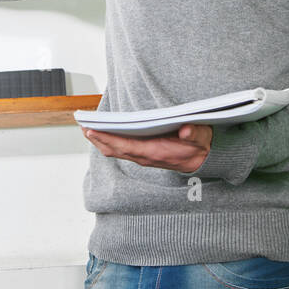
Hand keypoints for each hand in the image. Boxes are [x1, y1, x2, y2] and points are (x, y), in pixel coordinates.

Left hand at [82, 124, 212, 172]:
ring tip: (87, 128)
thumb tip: (185, 130)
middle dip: (98, 139)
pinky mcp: (144, 155)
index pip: (126, 146)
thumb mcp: (202, 138)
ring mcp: (144, 157)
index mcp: (156, 152)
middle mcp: (146, 157)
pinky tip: (103, 134)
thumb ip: (194, 133)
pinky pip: (122, 150)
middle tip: (81, 126)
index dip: (107, 139)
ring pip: (116, 151)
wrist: (206, 162)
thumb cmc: (201, 147)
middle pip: (115, 150)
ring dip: (101, 141)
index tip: (92, 131)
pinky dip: (109, 143)